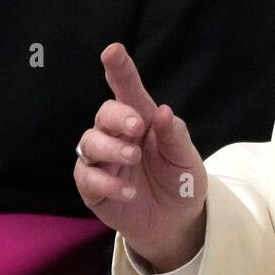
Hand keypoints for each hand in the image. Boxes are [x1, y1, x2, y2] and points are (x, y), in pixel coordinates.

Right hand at [73, 43, 206, 271]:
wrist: (177, 222)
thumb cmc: (180, 181)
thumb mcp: (186, 158)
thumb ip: (174, 134)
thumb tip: (162, 111)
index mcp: (141, 120)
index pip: (126, 89)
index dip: (119, 68)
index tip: (113, 51)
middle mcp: (117, 136)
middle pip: (103, 114)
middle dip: (116, 117)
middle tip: (136, 127)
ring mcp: (102, 161)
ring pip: (89, 143)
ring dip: (110, 148)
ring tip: (133, 157)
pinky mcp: (93, 188)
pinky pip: (87, 178)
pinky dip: (106, 182)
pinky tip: (128, 190)